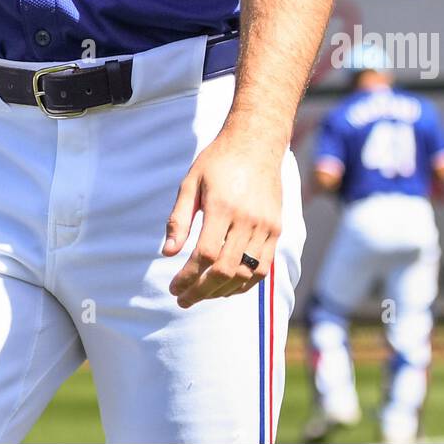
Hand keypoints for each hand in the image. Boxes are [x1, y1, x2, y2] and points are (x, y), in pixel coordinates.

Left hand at [163, 137, 281, 307]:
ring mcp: (265, 226)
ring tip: (202, 294)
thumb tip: (167, 253)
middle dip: (201, 291)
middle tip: (183, 299)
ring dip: (222, 292)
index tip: (174, 288)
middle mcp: (247, 219)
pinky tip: (227, 288)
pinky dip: (245, 284)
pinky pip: (263, 268)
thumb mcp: (190, 183)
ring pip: (246, 274)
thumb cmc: (217, 162)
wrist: (256, 143)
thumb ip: (179, 219)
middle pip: (226, 270)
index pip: (206, 255)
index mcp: (223, 206)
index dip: (188, 277)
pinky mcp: (276, 229)